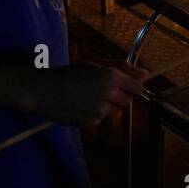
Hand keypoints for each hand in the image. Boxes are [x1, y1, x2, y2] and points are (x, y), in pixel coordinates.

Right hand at [24, 63, 145, 125]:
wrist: (43, 90)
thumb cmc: (69, 73)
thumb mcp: (95, 64)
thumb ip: (122, 68)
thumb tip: (145, 74)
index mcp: (111, 77)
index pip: (138, 88)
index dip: (133, 87)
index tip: (127, 86)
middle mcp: (108, 94)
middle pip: (127, 101)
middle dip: (118, 96)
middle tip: (100, 89)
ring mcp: (99, 110)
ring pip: (113, 110)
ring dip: (105, 105)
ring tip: (86, 97)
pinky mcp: (90, 122)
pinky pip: (99, 118)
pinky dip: (93, 114)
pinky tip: (79, 106)